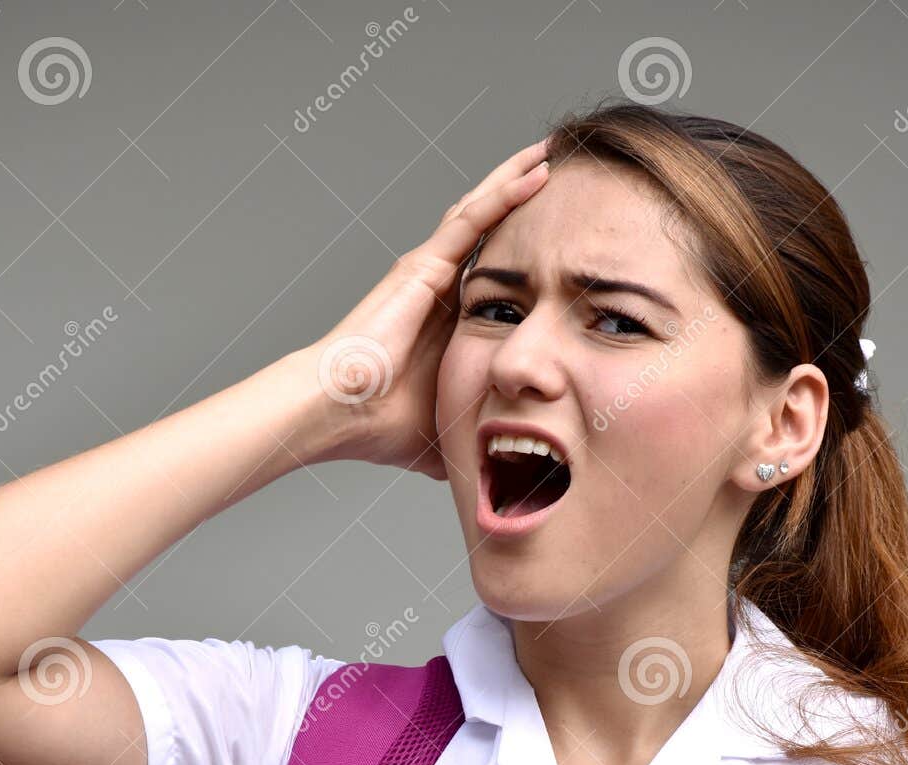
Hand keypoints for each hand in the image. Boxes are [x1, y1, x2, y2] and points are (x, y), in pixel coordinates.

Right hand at [296, 138, 550, 475]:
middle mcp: (437, 285)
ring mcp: (429, 270)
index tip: (564, 244)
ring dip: (520, 180)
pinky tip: (536, 171)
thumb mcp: (448, 428)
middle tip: (567, 180)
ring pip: (484, 211)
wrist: (340, 413)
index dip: (528, 255)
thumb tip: (500, 467)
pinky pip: (473, 219)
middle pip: (492, 232)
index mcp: (445, 319)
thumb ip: (475, 432)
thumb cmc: (380, 427)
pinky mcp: (423, 265)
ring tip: (554, 153)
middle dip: (526, 205)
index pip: (496, 275)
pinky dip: (506, 192)